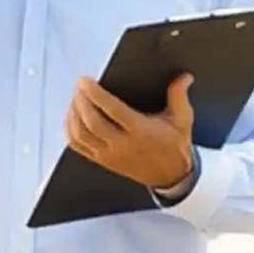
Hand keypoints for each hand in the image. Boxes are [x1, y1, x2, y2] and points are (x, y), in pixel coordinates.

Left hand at [64, 73, 195, 189]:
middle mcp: (122, 145)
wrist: (171, 176)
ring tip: (76, 97)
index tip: (86, 80)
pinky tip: (72, 116)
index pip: (112, 111)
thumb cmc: (174, 145)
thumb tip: (184, 77)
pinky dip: (69, 129)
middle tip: (79, 85)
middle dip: (81, 101)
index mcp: (141, 132)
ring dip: (73, 113)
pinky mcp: (102, 161)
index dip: (95, 94)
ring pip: (81, 134)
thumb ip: (179, 96)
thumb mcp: (182, 120)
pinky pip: (78, 146)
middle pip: (92, 122)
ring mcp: (109, 155)